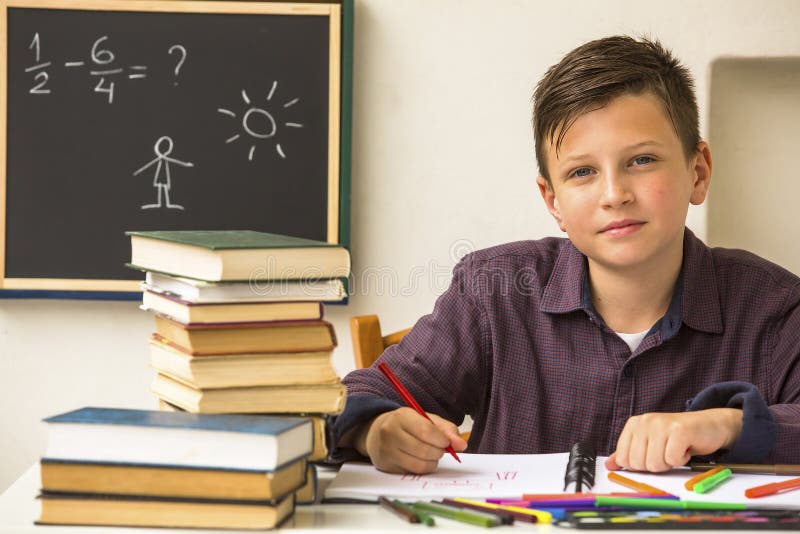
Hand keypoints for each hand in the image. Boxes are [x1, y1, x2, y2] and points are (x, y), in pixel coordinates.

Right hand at [355, 407, 467, 473]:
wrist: (376, 432)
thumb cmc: (406, 425)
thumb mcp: (426, 419)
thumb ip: (446, 430)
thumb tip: (462, 445)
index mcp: (402, 416)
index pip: (426, 431)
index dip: (441, 440)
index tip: (446, 442)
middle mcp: (390, 432)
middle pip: (423, 450)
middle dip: (438, 452)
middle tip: (440, 449)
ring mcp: (386, 450)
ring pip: (418, 464)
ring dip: (432, 463)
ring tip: (432, 455)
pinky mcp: (385, 465)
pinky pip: (411, 472)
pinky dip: (422, 469)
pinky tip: (421, 460)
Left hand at [605, 408, 742, 471]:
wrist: (708, 426)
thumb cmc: (677, 437)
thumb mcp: (650, 443)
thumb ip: (629, 453)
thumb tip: (609, 464)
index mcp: (634, 424)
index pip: (624, 458)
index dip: (640, 464)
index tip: (653, 454)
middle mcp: (645, 421)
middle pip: (638, 463)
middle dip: (656, 465)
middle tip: (667, 452)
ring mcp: (662, 424)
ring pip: (655, 464)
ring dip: (669, 463)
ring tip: (676, 449)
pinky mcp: (679, 431)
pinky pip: (673, 460)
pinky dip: (682, 460)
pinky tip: (686, 448)